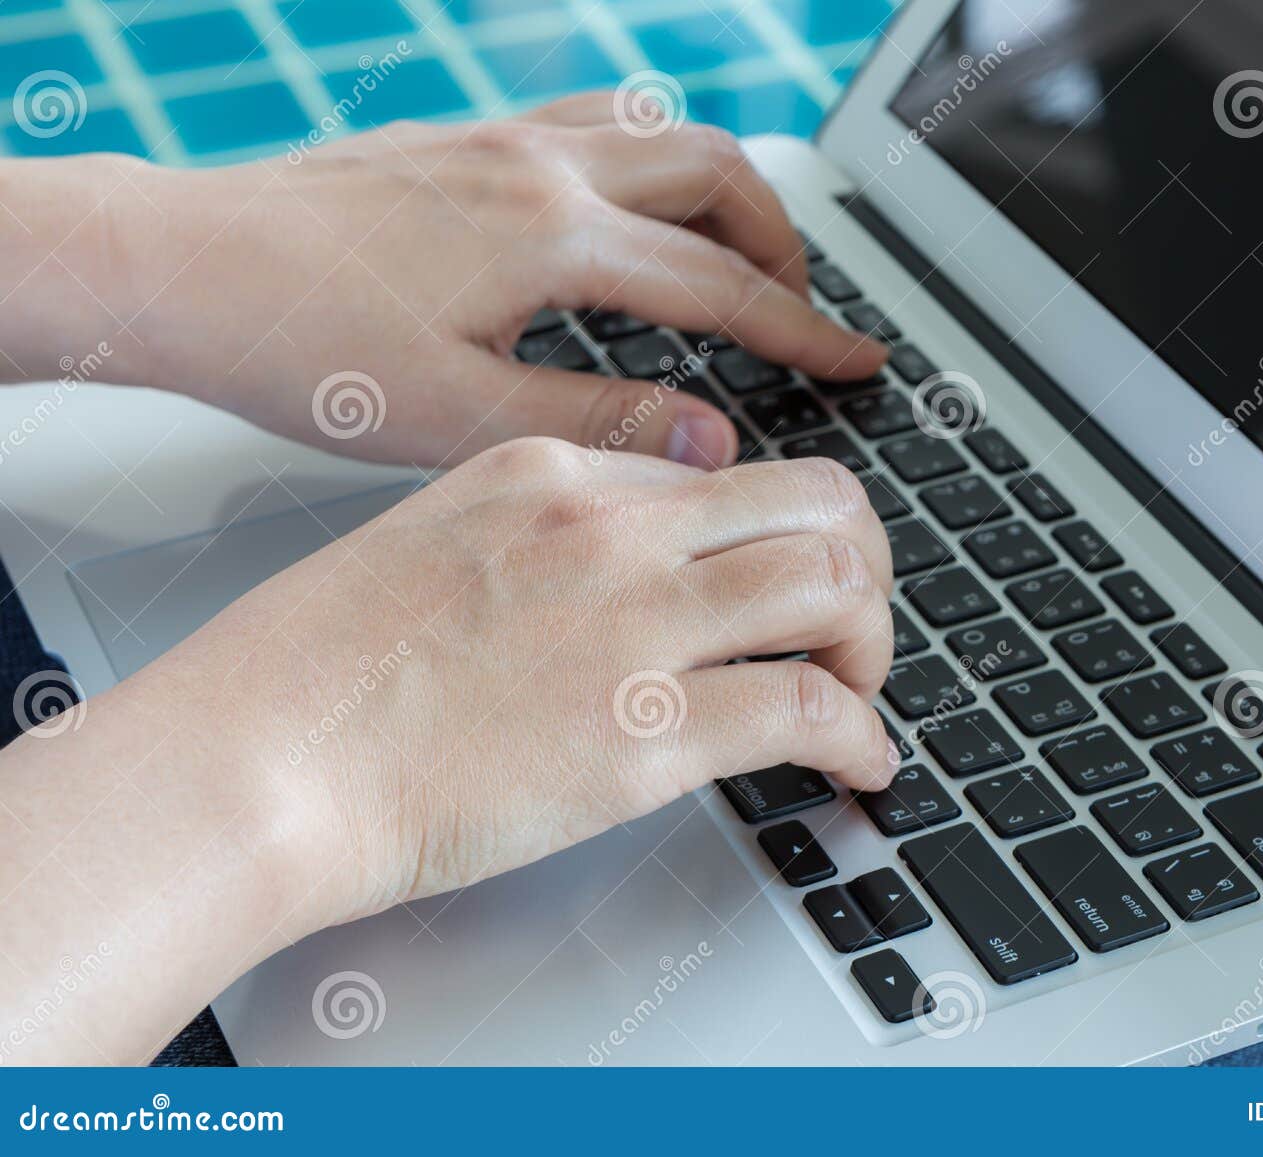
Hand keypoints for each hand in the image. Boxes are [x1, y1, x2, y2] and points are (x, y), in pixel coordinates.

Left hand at [1, 94, 885, 467]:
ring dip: (720, 188)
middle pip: (716, 174)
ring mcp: (500, 139)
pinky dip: (647, 158)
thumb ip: (600, 421)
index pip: (721, 285)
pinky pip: (593, 120)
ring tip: (737, 256)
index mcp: (554, 237)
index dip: (803, 332)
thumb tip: (710, 440)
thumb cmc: (302, 344)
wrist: (182, 265)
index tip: (858, 362)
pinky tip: (630, 207)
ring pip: (660, 132)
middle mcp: (542, 167)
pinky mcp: (462, 137)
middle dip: (781, 241)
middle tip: (800, 312)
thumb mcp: (458, 415)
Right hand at [148, 441, 898, 924]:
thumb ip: (541, 539)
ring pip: (837, 588)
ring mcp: (636, 625)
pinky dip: (863, 739)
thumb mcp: (431, 544)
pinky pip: (811, 712)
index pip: (725, 473)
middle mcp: (612, 531)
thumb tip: (631, 568)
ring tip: (860, 694)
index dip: (780, 530)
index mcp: (550, 473)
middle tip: (853, 626)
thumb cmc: (314, 670)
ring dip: (875, 647)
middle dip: (861, 567)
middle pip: (816, 503)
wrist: (258, 761)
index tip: (788, 574)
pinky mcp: (647, 735)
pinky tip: (860, 765)